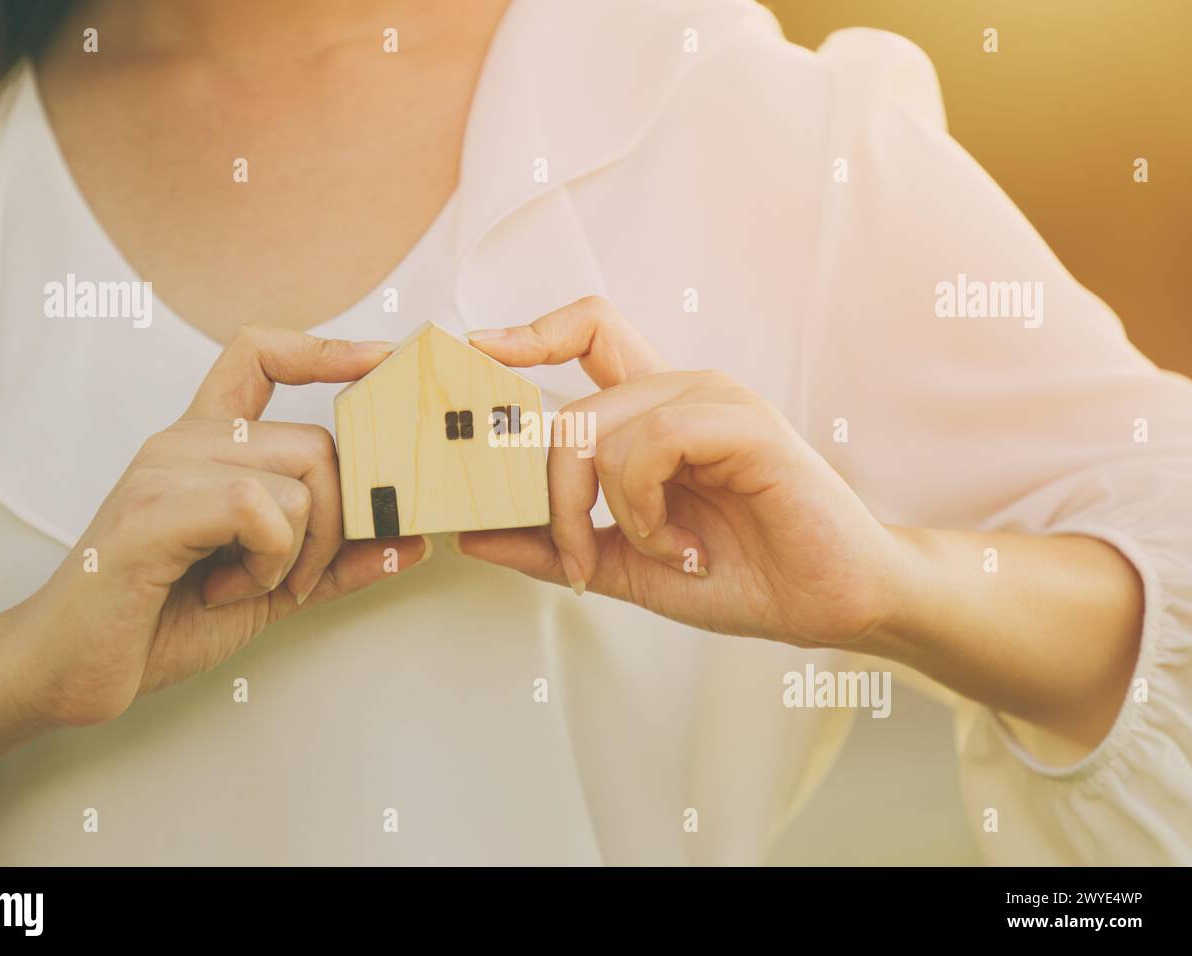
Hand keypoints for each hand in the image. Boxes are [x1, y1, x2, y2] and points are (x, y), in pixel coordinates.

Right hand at [13, 325, 427, 726]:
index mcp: (207, 445)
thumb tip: (411, 540)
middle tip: (293, 577)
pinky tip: (224, 589)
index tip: (380, 362)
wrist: (70, 670)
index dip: (325, 349)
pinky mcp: (154, 511)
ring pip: (299, 478)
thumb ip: (335, 559)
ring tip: (244, 586)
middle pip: (318, 442)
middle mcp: (185, 442)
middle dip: (335, 524)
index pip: (260, 352)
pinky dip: (267, 561)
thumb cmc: (161, 619)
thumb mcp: (270, 586)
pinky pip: (259, 507)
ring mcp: (165, 470)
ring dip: (298, 553)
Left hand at [459, 297, 908, 645]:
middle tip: (577, 559)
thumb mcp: (626, 565)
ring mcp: (715, 400)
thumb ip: (553, 546)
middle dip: (551, 496)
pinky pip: (653, 441)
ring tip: (658, 553)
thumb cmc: (742, 575)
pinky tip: (680, 546)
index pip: (589, 332)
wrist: (829, 605)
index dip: (531, 333)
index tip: (477, 352)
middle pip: (570, 410)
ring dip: (607, 510)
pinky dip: (646, 505)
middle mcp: (681, 392)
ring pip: (602, 427)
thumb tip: (468, 533)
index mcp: (655, 414)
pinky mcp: (744, 424)